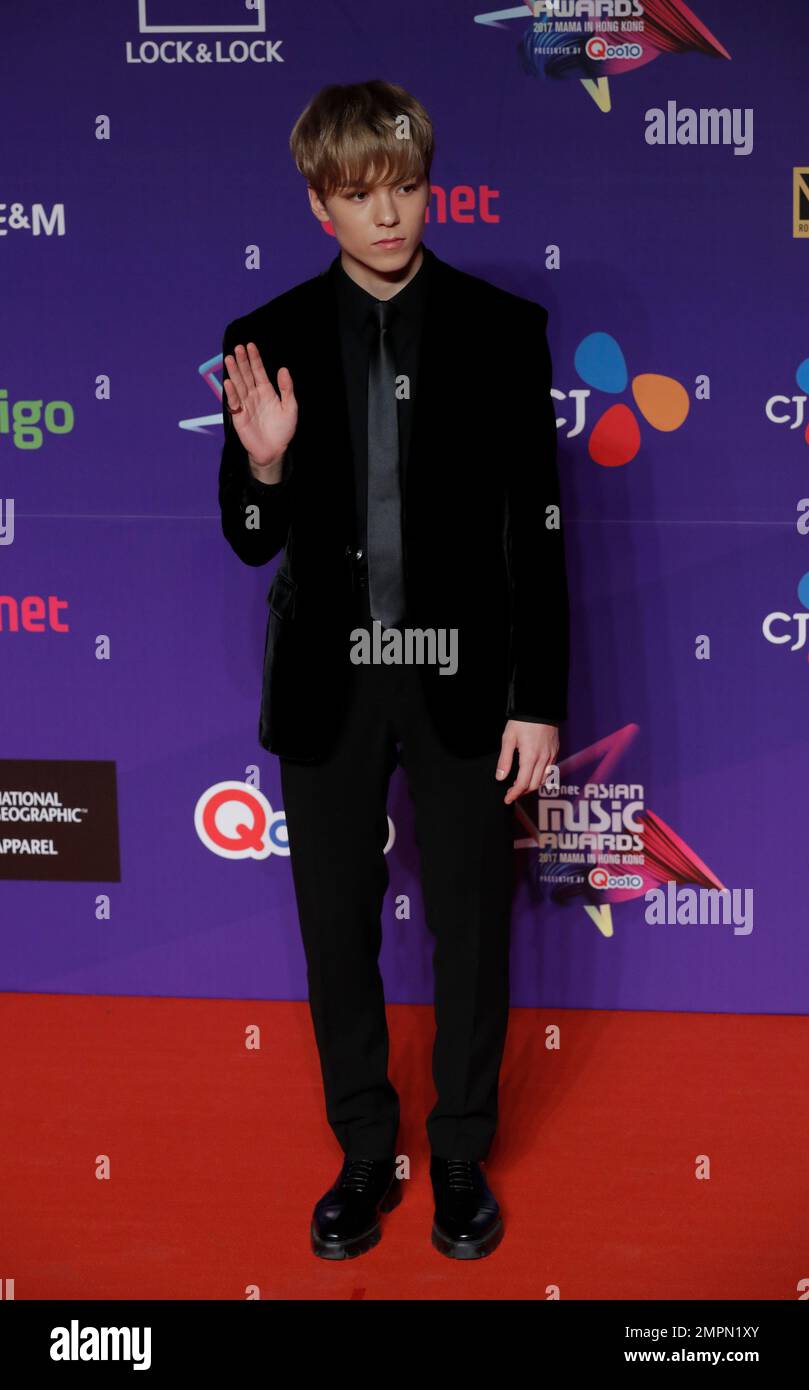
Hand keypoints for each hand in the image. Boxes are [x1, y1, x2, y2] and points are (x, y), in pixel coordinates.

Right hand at [223, 341, 297, 467]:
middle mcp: (254, 395)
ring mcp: (246, 405)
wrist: (274, 450)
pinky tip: (229, 382)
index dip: (255, 359)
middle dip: (242, 361)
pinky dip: (232, 393)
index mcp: (266, 391)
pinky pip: (234, 402)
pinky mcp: (239, 416)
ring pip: (239, 385)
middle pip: (246, 375)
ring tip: (229, 359)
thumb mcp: (290, 407)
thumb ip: (287, 389)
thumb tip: (283, 369)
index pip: (259, 371)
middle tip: (238, 348)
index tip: (250, 346)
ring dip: (234, 372)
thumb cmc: (283, 430)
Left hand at [496, 720, 558, 804]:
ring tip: (519, 784)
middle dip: (522, 792)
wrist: (540, 707)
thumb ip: (504, 760)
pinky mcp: (555, 751)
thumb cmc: (522, 721)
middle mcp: (543, 759)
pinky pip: (549, 770)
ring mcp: (551, 755)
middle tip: (511, 792)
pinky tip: (531, 773)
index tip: (507, 799)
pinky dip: (540, 777)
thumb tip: (501, 777)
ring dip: (531, 785)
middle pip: (534, 785)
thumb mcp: (508, 738)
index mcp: (530, 757)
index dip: (514, 794)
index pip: (523, 784)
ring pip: (543, 780)